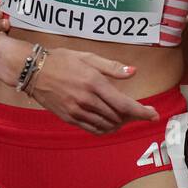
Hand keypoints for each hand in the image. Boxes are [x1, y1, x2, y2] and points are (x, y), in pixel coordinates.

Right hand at [29, 47, 158, 133]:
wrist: (33, 71)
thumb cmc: (62, 60)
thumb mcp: (88, 57)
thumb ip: (112, 67)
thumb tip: (133, 71)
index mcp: (94, 82)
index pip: (124, 104)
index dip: (142, 112)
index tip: (154, 115)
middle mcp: (86, 100)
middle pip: (118, 116)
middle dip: (132, 116)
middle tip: (140, 112)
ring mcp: (77, 111)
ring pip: (106, 125)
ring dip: (119, 123)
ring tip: (125, 117)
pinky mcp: (69, 118)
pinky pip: (92, 129)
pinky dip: (105, 129)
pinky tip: (110, 124)